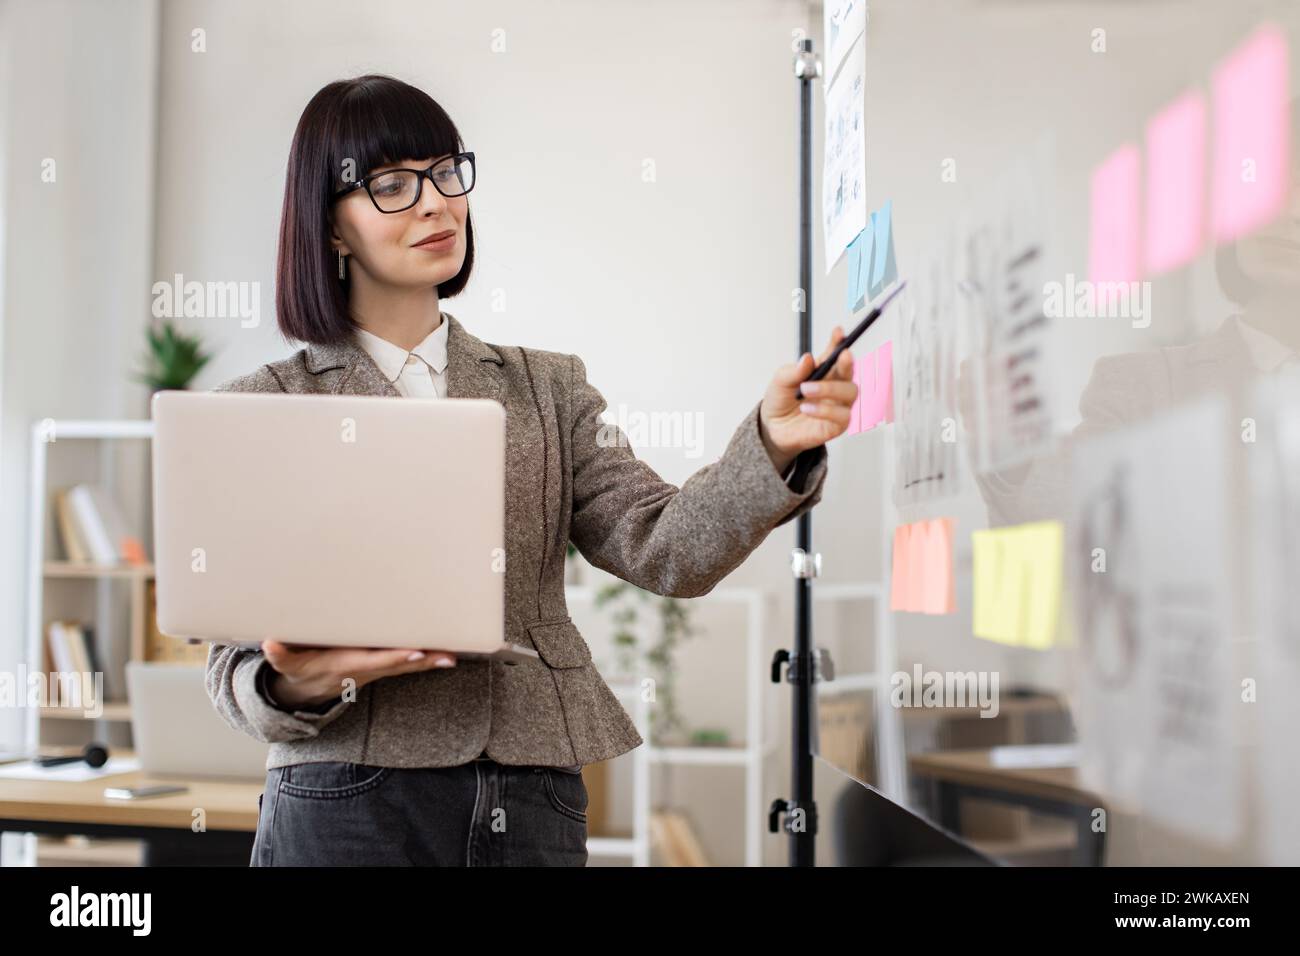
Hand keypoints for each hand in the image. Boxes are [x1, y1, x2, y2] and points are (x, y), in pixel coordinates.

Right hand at [260, 639, 457, 708]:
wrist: (307, 691)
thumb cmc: (300, 670)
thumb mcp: (288, 664)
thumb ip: (280, 655)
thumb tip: (269, 644)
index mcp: (346, 665)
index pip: (374, 661)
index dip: (393, 657)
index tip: (413, 651)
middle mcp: (365, 670)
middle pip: (398, 665)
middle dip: (421, 661)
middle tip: (446, 655)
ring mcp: (375, 671)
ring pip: (406, 666)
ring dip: (430, 662)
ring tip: (452, 655)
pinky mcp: (381, 667)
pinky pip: (407, 664)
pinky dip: (427, 660)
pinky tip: (446, 654)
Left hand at [758, 327, 857, 473]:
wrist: (772, 428)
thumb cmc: (780, 401)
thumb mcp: (780, 381)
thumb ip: (793, 371)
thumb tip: (807, 358)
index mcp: (823, 370)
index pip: (836, 353)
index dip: (840, 342)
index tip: (838, 332)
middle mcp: (835, 386)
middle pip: (850, 372)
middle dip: (846, 364)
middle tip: (834, 361)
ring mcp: (838, 405)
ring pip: (851, 392)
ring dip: (829, 389)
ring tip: (805, 390)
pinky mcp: (837, 425)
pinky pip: (843, 416)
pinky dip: (825, 410)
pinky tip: (807, 409)